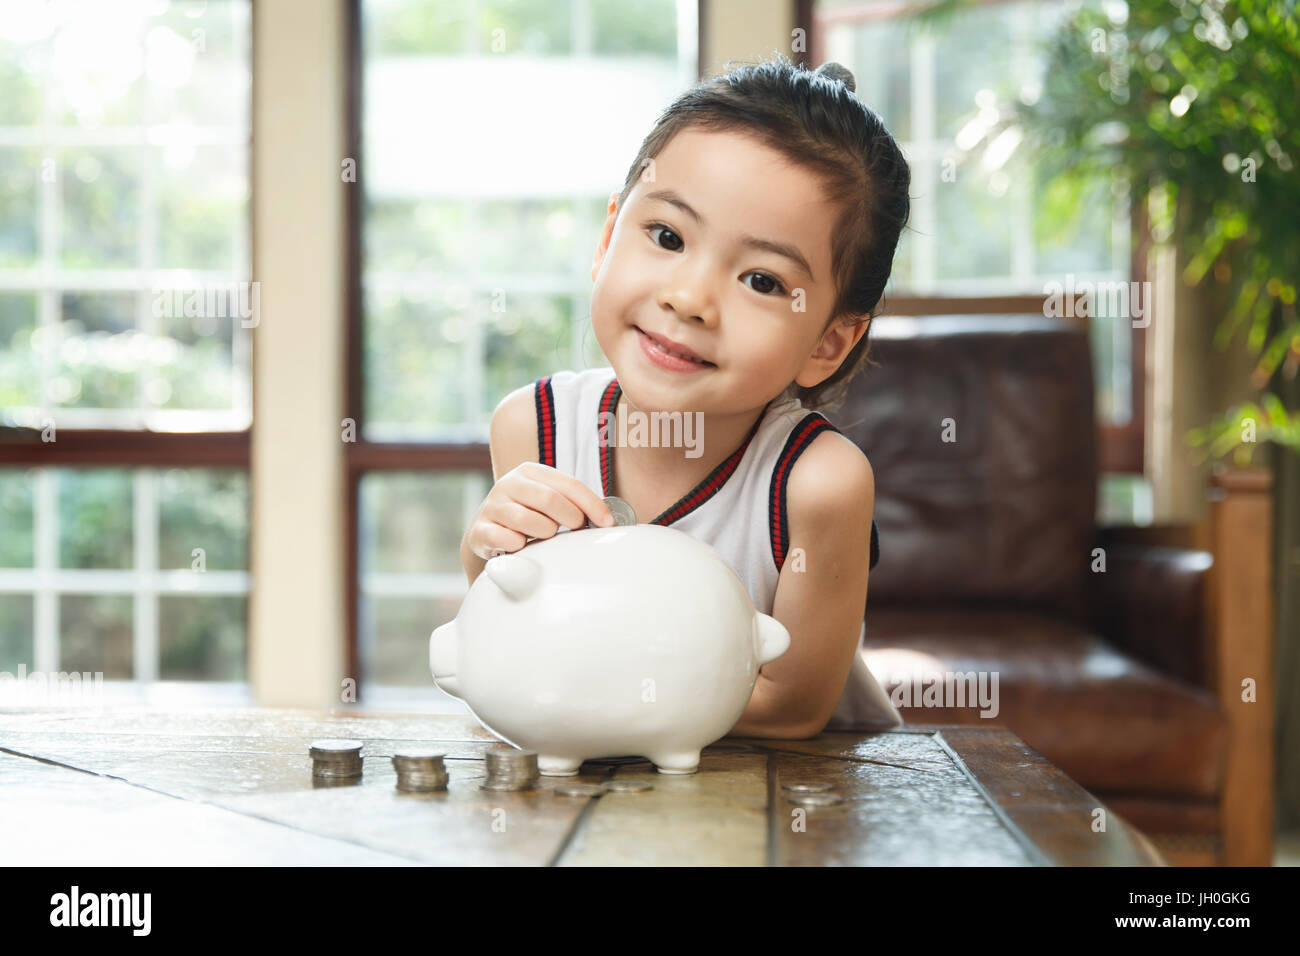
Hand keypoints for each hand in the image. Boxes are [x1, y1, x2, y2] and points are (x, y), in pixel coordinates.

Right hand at [466, 462, 614, 560]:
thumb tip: (607, 519)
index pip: (569, 484)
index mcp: (530, 471)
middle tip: (575, 530)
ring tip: (544, 536)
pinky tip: (522, 546)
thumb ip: (572, 503)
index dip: (592, 504)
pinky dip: (520, 546)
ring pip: (529, 520)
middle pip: (550, 499)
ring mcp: (492, 506)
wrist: (487, 534)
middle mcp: (508, 484)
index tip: (607, 523)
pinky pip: (508, 540)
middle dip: (570, 519)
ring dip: (545, 533)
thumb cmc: (527, 517)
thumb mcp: (547, 502)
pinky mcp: (480, 530)